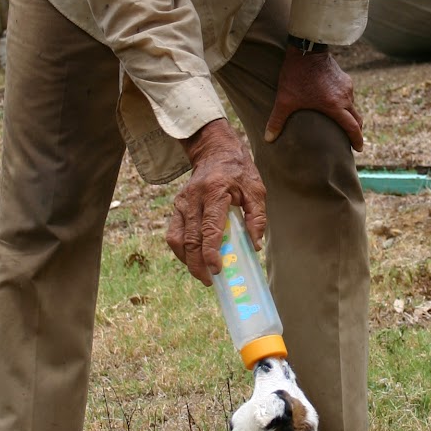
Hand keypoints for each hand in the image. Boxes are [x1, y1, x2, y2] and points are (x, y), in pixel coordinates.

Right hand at [167, 119, 267, 284]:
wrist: (214, 150)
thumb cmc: (238, 170)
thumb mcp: (255, 189)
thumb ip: (256, 217)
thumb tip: (254, 245)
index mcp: (214, 192)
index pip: (209, 229)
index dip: (211, 252)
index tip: (217, 270)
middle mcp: (193, 198)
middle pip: (190, 239)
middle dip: (197, 264)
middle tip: (210, 281)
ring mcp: (182, 203)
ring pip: (176, 239)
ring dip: (186, 260)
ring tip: (201, 274)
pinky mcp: (177, 206)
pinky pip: (174, 233)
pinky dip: (181, 250)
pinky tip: (193, 260)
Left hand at [263, 49, 363, 150]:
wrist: (306, 49)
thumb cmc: (296, 75)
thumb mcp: (285, 99)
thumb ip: (277, 120)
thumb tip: (268, 139)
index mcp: (334, 106)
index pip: (352, 128)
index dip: (357, 140)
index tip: (358, 149)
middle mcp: (345, 97)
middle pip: (357, 119)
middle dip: (356, 131)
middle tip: (353, 142)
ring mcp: (347, 86)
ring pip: (353, 106)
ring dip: (350, 116)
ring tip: (343, 124)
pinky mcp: (345, 78)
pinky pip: (349, 95)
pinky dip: (346, 104)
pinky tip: (337, 105)